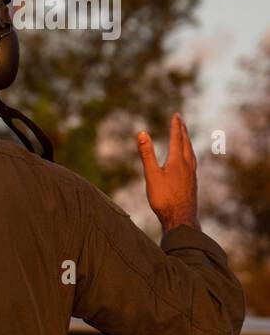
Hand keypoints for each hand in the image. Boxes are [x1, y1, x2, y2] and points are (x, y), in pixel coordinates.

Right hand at [137, 113, 199, 232]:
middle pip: (186, 143)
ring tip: (185, 137)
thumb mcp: (151, 175)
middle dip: (183, 131)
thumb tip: (141, 133)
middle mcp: (187, 165)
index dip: (175, 126)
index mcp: (177, 161)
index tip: (176, 115)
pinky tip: (187, 161)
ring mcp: (191, 174)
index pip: (176, 138)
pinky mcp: (192, 183)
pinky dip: (189, 154)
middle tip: (181, 121)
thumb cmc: (164, 198)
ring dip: (187, 142)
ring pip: (191, 153)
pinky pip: (192, 163)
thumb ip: (147, 154)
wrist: (180, 219)